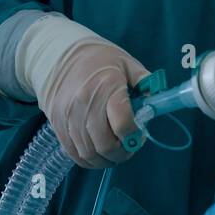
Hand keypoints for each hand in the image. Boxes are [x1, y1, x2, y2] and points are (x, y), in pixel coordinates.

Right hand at [38, 40, 148, 168]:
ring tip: (114, 152)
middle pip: (105, 145)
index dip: (134, 136)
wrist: (59, 54)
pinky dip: (88, 160)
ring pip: (89, 153)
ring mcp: (68, 115)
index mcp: (107, 86)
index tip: (139, 135)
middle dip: (122, 153)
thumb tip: (157, 104)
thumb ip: (146, 83)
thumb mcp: (127, 63)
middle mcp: (85, 103)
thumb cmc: (98, 60)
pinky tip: (97, 153)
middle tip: (128, 148)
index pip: (123, 124)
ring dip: (106, 159)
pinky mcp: (57, 123)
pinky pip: (73, 153)